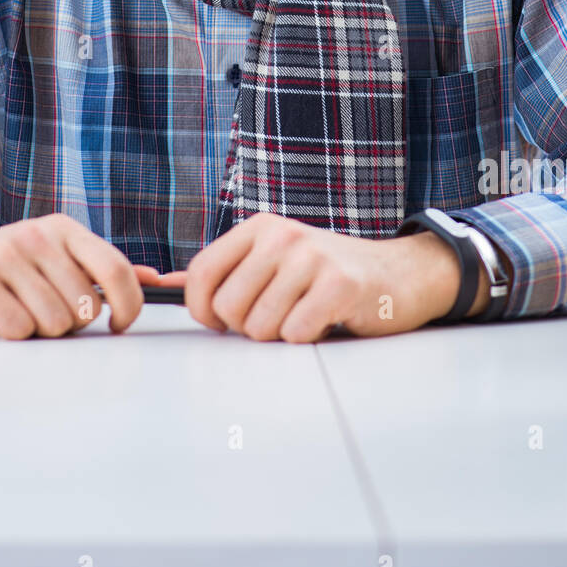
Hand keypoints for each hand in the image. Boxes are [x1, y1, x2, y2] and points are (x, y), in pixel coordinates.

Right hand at [0, 215, 166, 338]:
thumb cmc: (6, 268)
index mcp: (63, 229)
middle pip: (84, 308)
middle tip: (45, 311)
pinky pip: (18, 330)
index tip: (119, 324)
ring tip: (20, 311)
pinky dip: (13, 334)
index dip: (129, 306)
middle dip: (71, 324)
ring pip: (54, 323)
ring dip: (40, 330)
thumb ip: (101, 268)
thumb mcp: (55, 256)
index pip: (115, 269)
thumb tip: (154, 278)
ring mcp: (5, 256)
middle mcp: (37, 236)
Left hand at [172, 213, 483, 341]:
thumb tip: (169, 282)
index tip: (218, 322)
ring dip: (279, 335)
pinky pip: (295, 333)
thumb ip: (227, 271)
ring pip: (259, 325)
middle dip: (247, 327)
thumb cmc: (328, 274)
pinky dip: (306, 339)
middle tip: (277, 317)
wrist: (398, 273)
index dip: (201, 309)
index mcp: (260, 228)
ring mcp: (312, 258)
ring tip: (303, 316)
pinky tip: (325, 321)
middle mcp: (282, 236)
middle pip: (228, 307)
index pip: (202, 273)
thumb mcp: (275, 259)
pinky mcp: (339, 285)